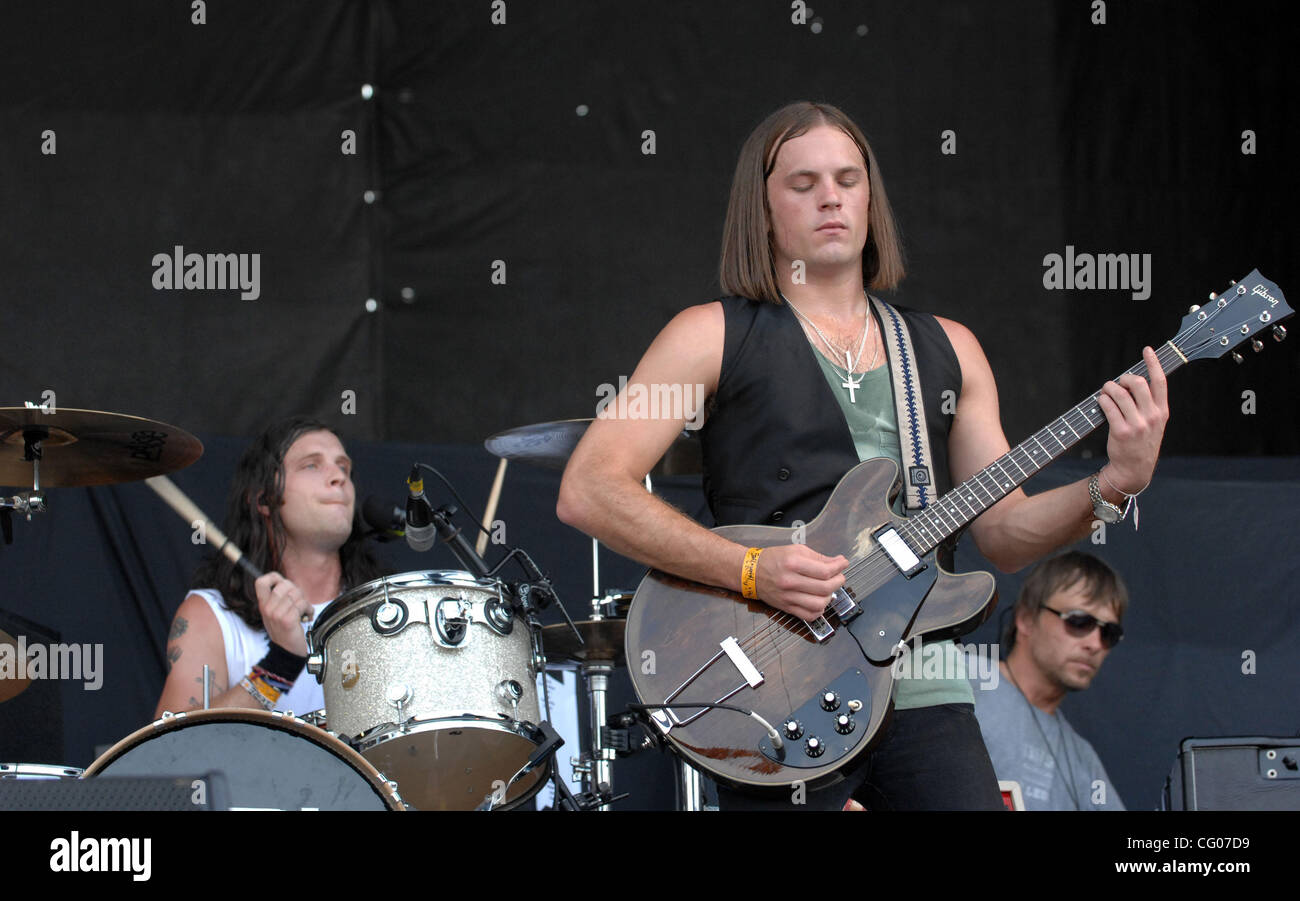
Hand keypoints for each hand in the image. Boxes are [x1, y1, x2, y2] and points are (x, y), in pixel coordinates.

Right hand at [254, 572, 311, 655]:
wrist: (287, 652)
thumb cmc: (285, 631)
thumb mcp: (276, 613)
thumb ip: (278, 598)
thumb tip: (287, 583)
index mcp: (263, 604)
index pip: (261, 582)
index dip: (273, 577)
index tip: (283, 583)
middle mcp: (267, 608)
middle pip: (285, 584)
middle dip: (297, 591)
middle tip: (298, 602)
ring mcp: (276, 614)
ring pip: (296, 594)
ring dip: (305, 602)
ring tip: (303, 612)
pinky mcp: (287, 620)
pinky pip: (302, 604)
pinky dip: (309, 610)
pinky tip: (307, 617)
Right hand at [754, 544, 846, 620]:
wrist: (750, 572)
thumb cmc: (773, 559)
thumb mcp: (795, 550)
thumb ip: (818, 557)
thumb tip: (837, 562)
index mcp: (793, 563)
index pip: (825, 570)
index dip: (839, 567)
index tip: (843, 563)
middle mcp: (790, 581)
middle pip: (825, 587)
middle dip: (838, 581)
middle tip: (839, 576)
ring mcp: (788, 596)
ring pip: (819, 604)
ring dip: (830, 597)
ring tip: (829, 589)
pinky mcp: (786, 607)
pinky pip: (809, 615)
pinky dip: (819, 610)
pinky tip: (819, 601)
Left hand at [1098, 345, 1168, 493]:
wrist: (1134, 469)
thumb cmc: (1141, 442)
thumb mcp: (1154, 423)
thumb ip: (1149, 403)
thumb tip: (1132, 381)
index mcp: (1162, 412)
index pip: (1160, 382)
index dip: (1153, 363)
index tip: (1147, 350)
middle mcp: (1152, 416)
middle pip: (1137, 383)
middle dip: (1123, 378)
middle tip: (1117, 383)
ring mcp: (1138, 424)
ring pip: (1119, 393)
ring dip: (1109, 388)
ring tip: (1106, 392)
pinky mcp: (1122, 431)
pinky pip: (1108, 406)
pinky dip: (1102, 400)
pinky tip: (1101, 401)